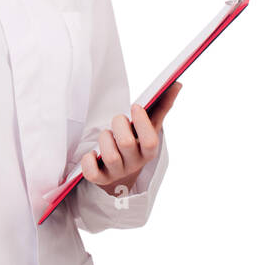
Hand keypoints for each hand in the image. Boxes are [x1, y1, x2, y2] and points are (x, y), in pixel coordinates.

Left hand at [81, 81, 180, 196]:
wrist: (120, 173)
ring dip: (104, 139)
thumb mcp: (148, 127)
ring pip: (109, 156)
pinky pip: (91, 173)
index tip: (136, 106)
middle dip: (119, 125)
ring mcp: (117, 173)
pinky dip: (88, 161)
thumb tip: (176, 84)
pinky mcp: (100, 179)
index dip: (142, 123)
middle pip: (127, 144)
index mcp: (149, 152)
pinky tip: (92, 154)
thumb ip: (162, 106)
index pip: (151, 141)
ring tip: (106, 135)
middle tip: (118, 120)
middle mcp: (134, 164)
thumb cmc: (135, 142)